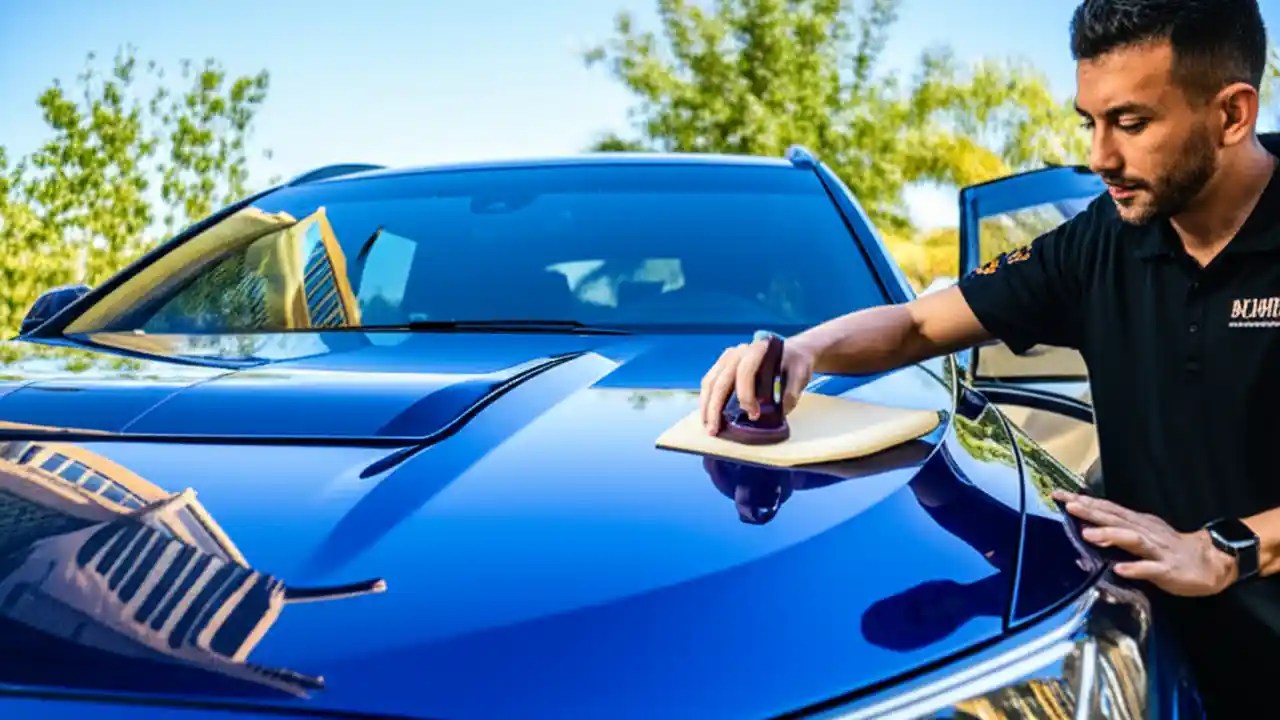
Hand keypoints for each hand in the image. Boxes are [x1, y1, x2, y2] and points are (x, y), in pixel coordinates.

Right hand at [699, 335, 816, 434]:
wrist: (793, 351)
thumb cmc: (796, 362)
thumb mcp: (801, 374)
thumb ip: (792, 392)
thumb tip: (779, 413)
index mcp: (758, 349)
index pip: (745, 372)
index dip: (746, 395)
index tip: (753, 415)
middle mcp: (739, 351)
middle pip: (721, 380)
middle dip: (715, 407)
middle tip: (715, 430)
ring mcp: (728, 357)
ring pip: (710, 381)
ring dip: (706, 405)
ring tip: (708, 427)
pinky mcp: (723, 365)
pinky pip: (710, 382)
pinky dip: (707, 400)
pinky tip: (708, 415)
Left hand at [1052, 490, 1236, 595]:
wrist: (1212, 562)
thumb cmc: (1170, 550)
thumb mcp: (1141, 536)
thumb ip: (1115, 533)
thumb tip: (1084, 531)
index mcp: (1137, 523)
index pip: (1107, 508)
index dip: (1084, 501)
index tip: (1058, 495)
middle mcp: (1145, 531)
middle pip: (1115, 518)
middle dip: (1091, 511)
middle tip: (1068, 505)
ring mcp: (1157, 550)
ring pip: (1131, 539)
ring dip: (1110, 535)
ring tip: (1087, 534)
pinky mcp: (1168, 569)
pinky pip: (1150, 569)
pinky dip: (1135, 568)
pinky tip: (1119, 569)